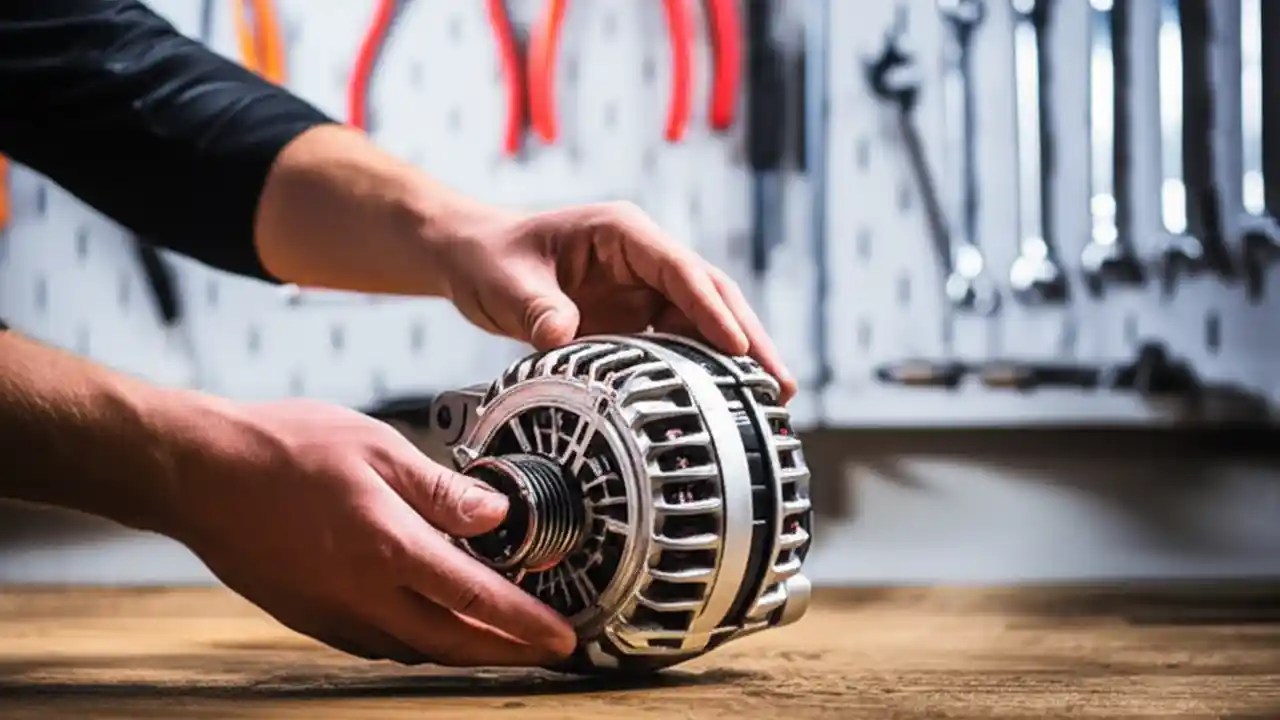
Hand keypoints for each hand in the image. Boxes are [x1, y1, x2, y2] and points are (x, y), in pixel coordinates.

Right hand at [164, 396, 576, 666]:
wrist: (198, 473)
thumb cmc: (282, 449)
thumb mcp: (377, 448)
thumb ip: (441, 489)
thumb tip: (496, 513)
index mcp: (388, 549)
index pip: (477, 599)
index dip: (528, 623)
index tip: (564, 636)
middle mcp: (362, 595)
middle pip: (454, 642)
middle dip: (508, 653)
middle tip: (547, 651)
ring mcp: (333, 614)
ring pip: (417, 650)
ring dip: (465, 650)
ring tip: (501, 639)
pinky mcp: (310, 617)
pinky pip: (379, 644)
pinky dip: (419, 643)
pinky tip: (432, 624)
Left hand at [439, 201, 797, 401]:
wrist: (471, 257)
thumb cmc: (490, 256)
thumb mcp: (508, 282)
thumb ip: (538, 309)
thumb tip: (563, 338)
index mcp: (622, 233)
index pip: (681, 270)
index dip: (711, 310)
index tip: (737, 348)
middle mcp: (643, 257)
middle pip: (710, 296)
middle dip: (747, 339)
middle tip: (779, 384)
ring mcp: (642, 287)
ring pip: (702, 322)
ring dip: (734, 360)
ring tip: (766, 401)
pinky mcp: (634, 316)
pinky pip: (676, 342)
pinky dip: (701, 370)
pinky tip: (721, 403)